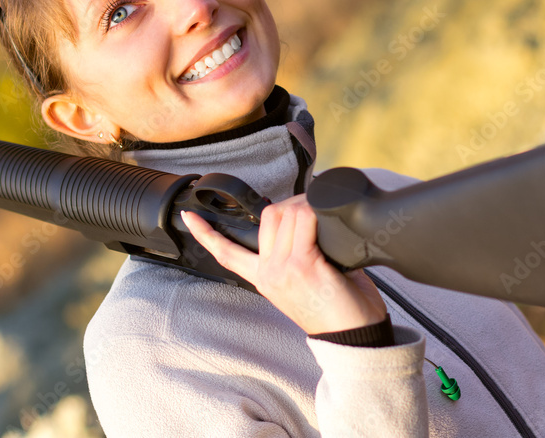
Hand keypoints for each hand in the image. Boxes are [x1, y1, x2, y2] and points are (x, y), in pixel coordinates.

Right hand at [181, 194, 387, 334]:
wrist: (355, 338)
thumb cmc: (338, 312)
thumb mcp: (302, 285)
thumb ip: (294, 255)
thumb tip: (308, 222)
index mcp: (263, 278)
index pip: (226, 252)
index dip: (205, 233)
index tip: (189, 217)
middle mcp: (268, 273)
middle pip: (268, 215)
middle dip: (292, 206)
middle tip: (316, 216)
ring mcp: (283, 268)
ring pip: (288, 213)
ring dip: (309, 207)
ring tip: (328, 224)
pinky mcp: (304, 265)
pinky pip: (306, 220)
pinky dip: (319, 214)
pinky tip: (330, 224)